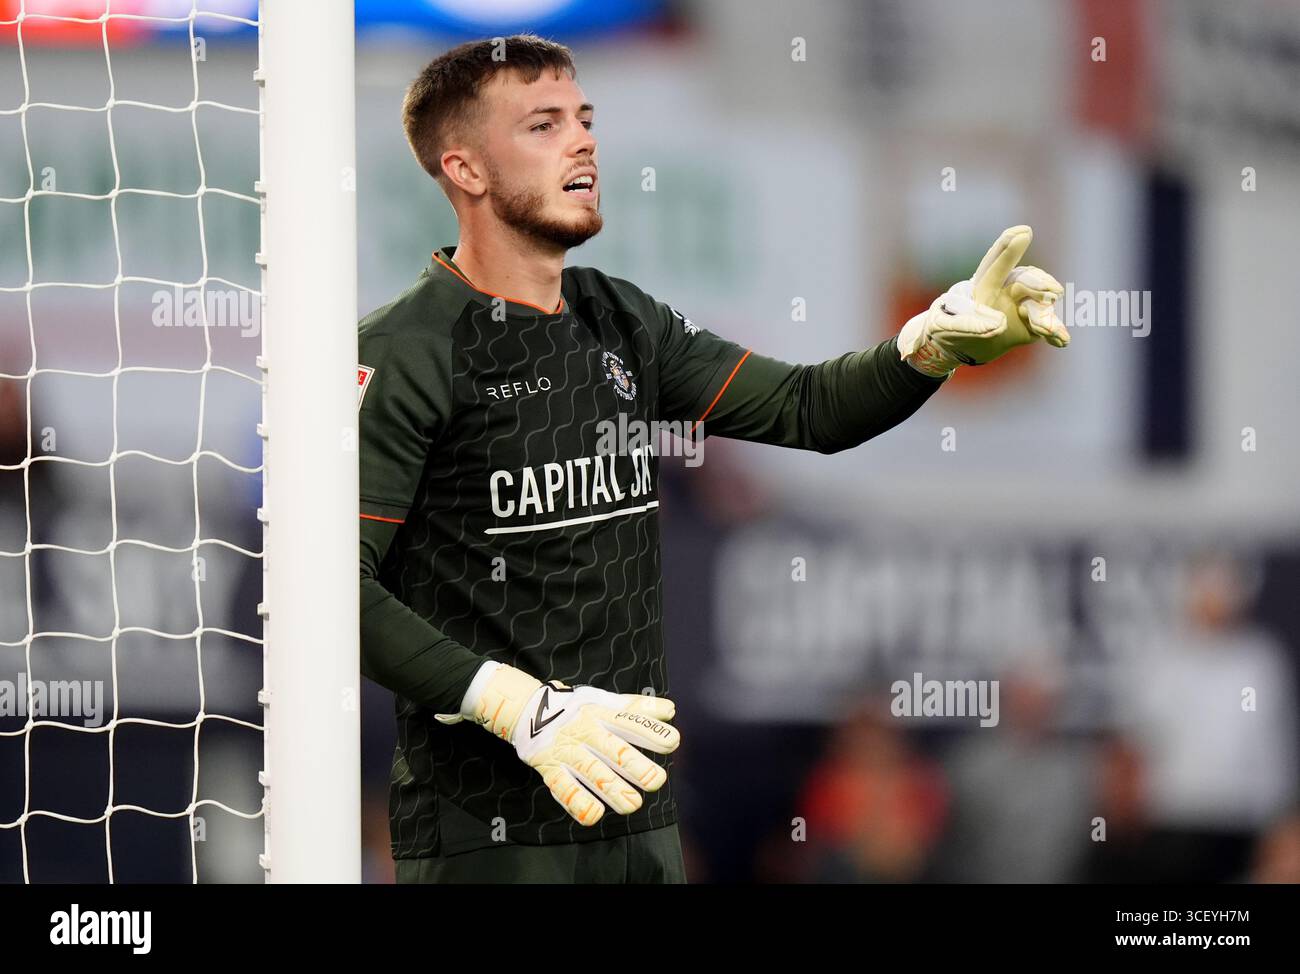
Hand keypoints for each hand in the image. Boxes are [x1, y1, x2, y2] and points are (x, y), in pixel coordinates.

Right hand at [439, 662, 679, 826]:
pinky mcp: (550, 769)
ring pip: (591, 772)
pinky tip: (594, 815)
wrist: (529, 711)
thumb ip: (637, 708)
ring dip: (612, 789)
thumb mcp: (605, 701)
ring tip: (632, 804)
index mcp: (602, 714)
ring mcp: (567, 751)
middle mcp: (586, 731)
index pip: (630, 722)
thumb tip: (671, 710)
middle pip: (613, 750)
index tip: (672, 743)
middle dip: (635, 766)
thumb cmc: (577, 709)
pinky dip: (577, 802)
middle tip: (656, 781)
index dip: (652, 732)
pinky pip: (563, 787)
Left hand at [898, 225, 1068, 376]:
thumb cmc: (951, 334)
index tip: (1024, 233)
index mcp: (983, 286)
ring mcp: (1024, 305)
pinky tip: (1061, 340)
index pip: (995, 265)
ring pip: (1041, 303)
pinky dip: (1056, 332)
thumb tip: (1001, 324)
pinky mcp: (1033, 325)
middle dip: (1037, 282)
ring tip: (1046, 330)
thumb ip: (970, 324)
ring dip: (1045, 316)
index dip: (1008, 249)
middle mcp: (1007, 290)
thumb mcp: (947, 328)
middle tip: (1050, 291)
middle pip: (1025, 279)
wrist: (966, 350)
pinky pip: (1049, 327)